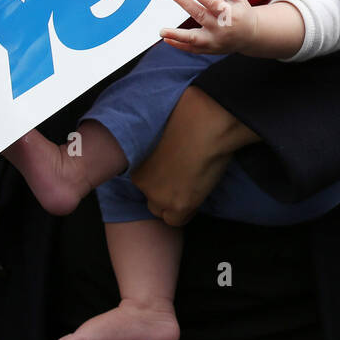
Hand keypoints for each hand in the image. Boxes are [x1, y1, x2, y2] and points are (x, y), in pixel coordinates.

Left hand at [130, 86, 258, 225]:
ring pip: (164, 212)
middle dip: (166, 194)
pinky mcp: (179, 205)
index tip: (175, 173)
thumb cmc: (189, 118)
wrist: (204, 125)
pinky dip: (187, 211)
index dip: (162, 180)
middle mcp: (143, 182)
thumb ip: (162, 147)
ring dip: (176, 204)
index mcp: (136, 162)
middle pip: (151, 200)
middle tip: (185, 182)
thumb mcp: (165, 132)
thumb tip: (170, 146)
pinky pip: (177, 220)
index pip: (145, 183)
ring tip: (194, 188)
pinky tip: (199, 195)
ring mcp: (159, 196)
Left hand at [162, 0, 255, 54]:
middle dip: (188, 6)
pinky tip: (166, 39)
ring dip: (177, 35)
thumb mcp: (240, 0)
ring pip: (194, 39)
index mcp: (231, 15)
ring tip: (162, 31)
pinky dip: (178, 45)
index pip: (214, 4)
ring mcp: (215, 41)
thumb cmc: (242, 14)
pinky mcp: (209, 49)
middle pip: (202, 16)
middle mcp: (222, 29)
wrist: (251, 36)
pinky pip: (192, 49)